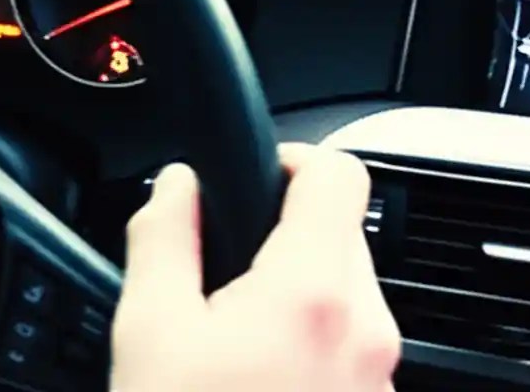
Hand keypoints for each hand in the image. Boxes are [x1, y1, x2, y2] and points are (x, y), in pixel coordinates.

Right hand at [111, 144, 399, 390]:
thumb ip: (163, 238)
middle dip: (285, 236)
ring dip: (298, 290)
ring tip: (234, 333)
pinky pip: (351, 343)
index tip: (256, 176)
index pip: (339, 174)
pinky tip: (259, 370)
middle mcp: (366, 330)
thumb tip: (176, 184)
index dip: (293, 159)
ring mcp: (379, 374)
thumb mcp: (149, 329)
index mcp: (311, 293)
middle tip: (222, 275)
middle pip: (343, 232)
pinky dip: (312, 338)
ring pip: (348, 290)